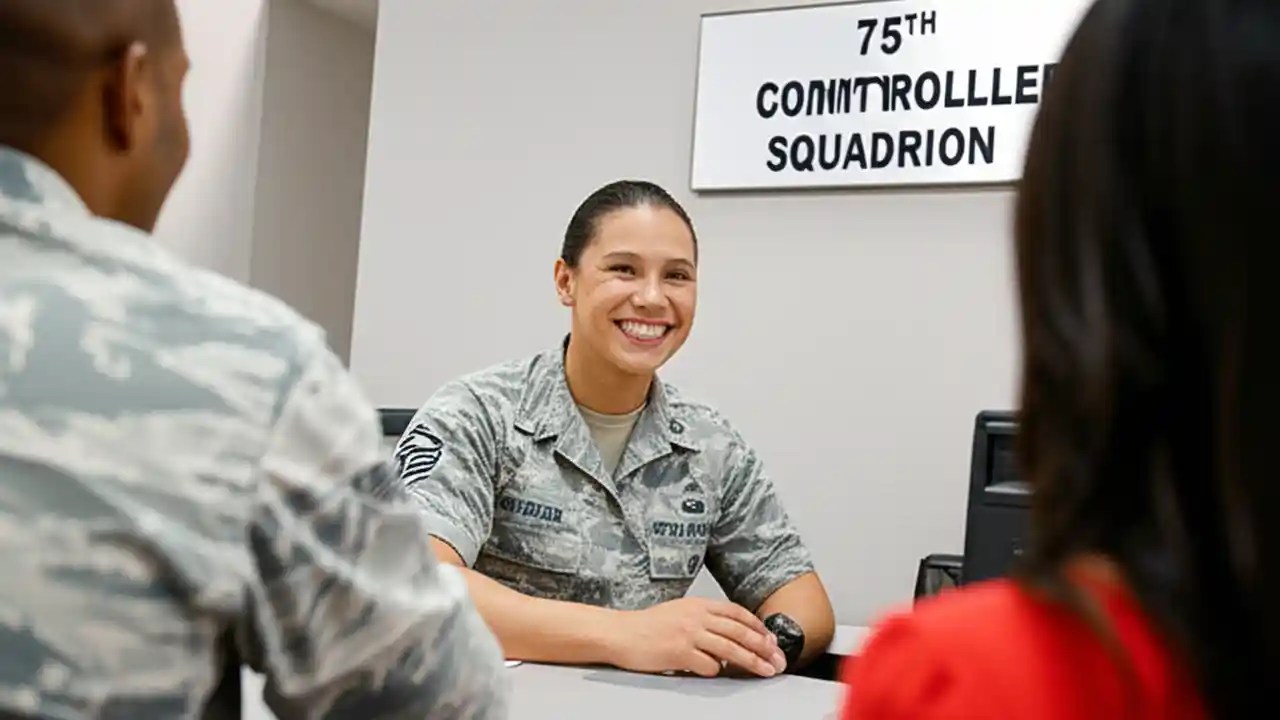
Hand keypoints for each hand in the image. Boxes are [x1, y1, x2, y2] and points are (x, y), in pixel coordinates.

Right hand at [608, 598, 786, 677]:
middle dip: (763, 646)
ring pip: (730, 648)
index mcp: (698, 604)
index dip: (758, 626)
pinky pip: (708, 665)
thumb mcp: (680, 611)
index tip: (771, 639)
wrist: (621, 632)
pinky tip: (717, 673)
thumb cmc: (648, 625)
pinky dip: (716, 671)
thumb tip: (730, 634)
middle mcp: (696, 617)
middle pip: (739, 631)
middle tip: (778, 658)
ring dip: (752, 661)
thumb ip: (705, 619)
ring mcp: (688, 634)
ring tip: (765, 670)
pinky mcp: (679, 653)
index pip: (737, 613)